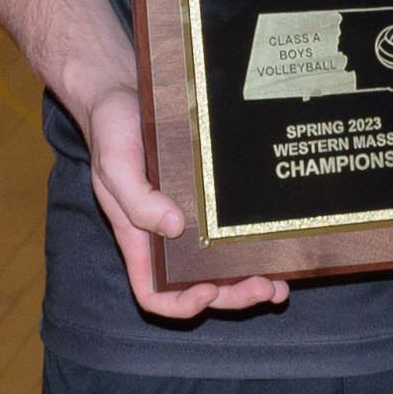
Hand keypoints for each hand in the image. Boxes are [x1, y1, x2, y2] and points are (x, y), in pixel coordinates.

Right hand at [80, 84, 282, 321]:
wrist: (125, 89)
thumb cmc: (112, 129)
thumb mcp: (115, 164)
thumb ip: (137, 200)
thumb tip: (174, 229)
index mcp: (139, 239)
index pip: (153, 294)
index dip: (181, 304)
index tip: (208, 290)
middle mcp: (166, 237)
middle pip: (199, 287)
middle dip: (233, 296)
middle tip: (266, 288)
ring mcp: (191, 219)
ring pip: (221, 268)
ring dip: (251, 282)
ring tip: (280, 285)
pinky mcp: (210, 198)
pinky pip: (232, 234)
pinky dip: (255, 247)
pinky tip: (277, 246)